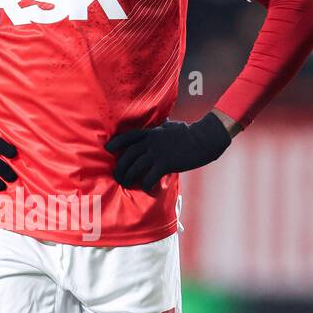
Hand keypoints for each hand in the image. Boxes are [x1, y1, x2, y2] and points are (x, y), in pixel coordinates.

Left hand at [106, 112, 231, 192]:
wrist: (204, 138)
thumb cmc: (189, 132)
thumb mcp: (171, 126)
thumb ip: (161, 127)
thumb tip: (161, 123)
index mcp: (151, 132)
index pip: (129, 136)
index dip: (116, 143)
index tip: (107, 149)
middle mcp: (151, 142)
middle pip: (128, 155)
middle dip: (120, 167)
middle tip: (117, 176)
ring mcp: (157, 153)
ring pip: (135, 167)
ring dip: (128, 177)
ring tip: (125, 184)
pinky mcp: (165, 164)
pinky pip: (149, 177)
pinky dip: (145, 185)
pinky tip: (146, 189)